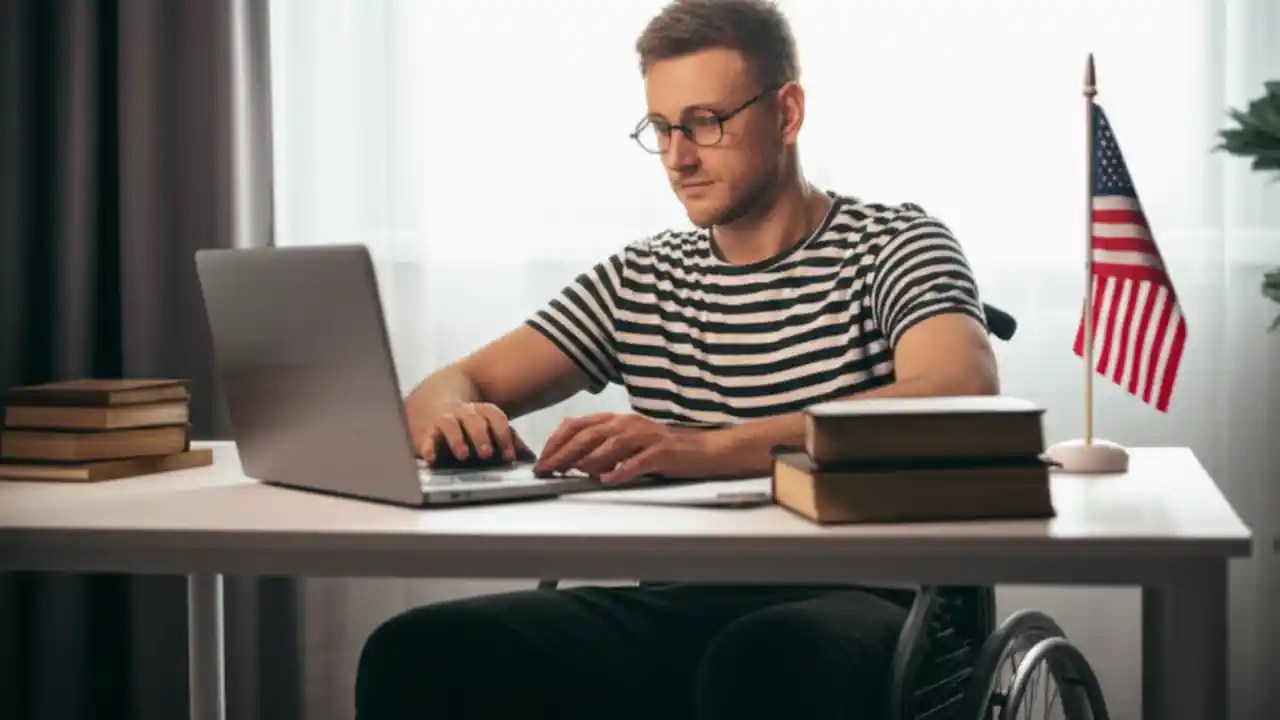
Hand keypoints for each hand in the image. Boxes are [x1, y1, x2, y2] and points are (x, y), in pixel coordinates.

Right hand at [417, 402, 534, 466]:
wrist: (433, 405)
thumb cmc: (468, 425)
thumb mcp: (488, 430)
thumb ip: (508, 440)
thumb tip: (530, 456)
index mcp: (482, 411)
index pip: (495, 417)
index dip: (503, 435)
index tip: (509, 456)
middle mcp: (463, 413)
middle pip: (474, 419)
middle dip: (481, 436)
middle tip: (487, 454)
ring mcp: (444, 421)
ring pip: (450, 424)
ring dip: (457, 439)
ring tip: (463, 454)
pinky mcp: (426, 433)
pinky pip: (427, 439)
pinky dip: (428, 448)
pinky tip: (431, 459)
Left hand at [534, 413, 715, 484]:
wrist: (704, 449)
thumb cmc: (662, 449)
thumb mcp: (629, 442)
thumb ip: (603, 447)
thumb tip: (574, 461)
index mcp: (617, 420)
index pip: (578, 425)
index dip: (557, 442)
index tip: (542, 460)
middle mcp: (629, 424)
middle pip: (589, 435)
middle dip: (564, 453)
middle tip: (547, 470)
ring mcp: (646, 437)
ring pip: (610, 446)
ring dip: (587, 461)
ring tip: (570, 474)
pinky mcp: (662, 453)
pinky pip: (638, 462)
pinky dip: (621, 472)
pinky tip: (608, 481)